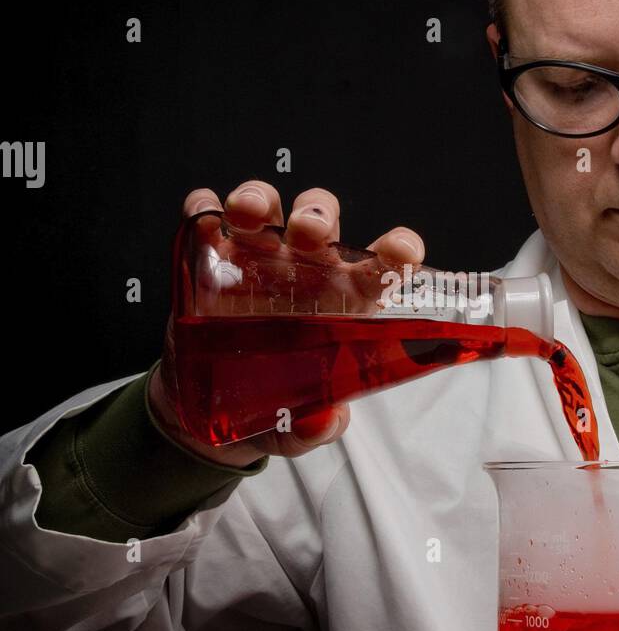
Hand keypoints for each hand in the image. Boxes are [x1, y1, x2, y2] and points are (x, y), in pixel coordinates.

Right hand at [150, 182, 424, 465]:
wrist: (206, 414)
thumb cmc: (273, 411)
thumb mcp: (296, 431)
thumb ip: (316, 427)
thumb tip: (324, 421)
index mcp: (342, 304)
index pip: (379, 268)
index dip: (397, 252)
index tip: (402, 251)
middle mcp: (304, 272)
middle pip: (321, 221)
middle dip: (316, 217)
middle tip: (306, 235)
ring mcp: (256, 260)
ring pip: (269, 208)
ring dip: (261, 200)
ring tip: (249, 215)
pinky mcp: (209, 259)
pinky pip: (208, 216)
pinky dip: (204, 207)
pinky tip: (204, 215)